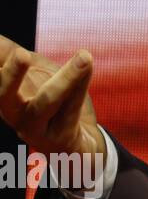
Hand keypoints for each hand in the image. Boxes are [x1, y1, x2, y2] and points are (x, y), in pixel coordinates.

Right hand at [0, 34, 104, 177]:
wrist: (74, 146)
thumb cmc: (48, 102)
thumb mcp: (29, 72)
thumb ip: (7, 53)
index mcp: (4, 97)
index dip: (2, 65)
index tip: (16, 53)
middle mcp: (14, 114)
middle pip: (4, 97)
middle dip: (10, 75)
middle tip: (22, 54)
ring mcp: (37, 128)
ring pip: (48, 103)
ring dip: (66, 79)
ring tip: (84, 55)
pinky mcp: (61, 136)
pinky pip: (73, 109)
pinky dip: (82, 85)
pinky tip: (88, 64)